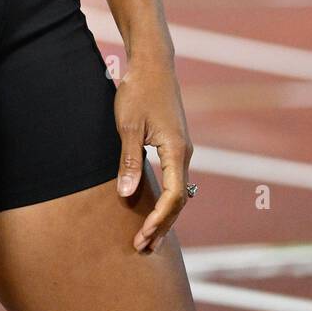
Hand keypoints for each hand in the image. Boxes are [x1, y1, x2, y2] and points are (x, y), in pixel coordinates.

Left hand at [112, 57, 193, 252]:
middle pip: (179, 200)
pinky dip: (165, 198)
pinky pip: (175, 179)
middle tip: (142, 246)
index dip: (158, 220)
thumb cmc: (138, 91)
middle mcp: (185, 153)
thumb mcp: (128, 126)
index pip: (174, 197)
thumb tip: (127, 195)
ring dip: (164, 214)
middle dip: (162, 225)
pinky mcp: (175, 144)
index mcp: (176, 150)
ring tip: (147, 236)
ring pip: (178, 190)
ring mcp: (182, 149)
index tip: (142, 236)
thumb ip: (128, 161)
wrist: (152, 64)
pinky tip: (152, 207)